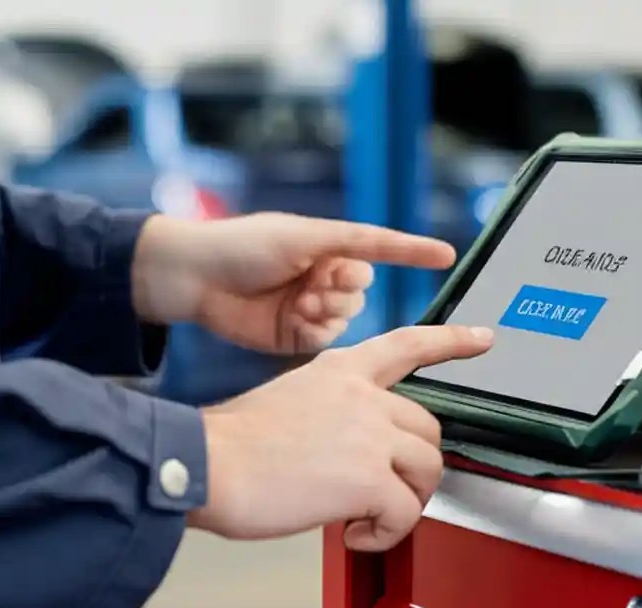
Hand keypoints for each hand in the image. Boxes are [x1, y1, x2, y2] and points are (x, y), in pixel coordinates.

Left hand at [131, 212, 455, 353]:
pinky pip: (325, 338)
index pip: (380, 247)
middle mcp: (322, 276)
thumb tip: (380, 253)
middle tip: (316, 282)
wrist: (194, 279)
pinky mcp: (293, 336)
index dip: (413, 252)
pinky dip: (315, 330)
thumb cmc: (243, 245)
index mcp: (326, 245)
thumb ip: (346, 243)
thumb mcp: (300, 235)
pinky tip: (293, 319)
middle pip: (362, 290)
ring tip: (298, 301)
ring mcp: (309, 307)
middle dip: (343, 288)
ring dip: (328, 310)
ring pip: (347, 317)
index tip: (447, 255)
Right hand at [189, 324, 493, 550]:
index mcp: (340, 371)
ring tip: (367, 517)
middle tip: (387, 492)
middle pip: (429, 428)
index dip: (452, 342)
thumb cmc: (230, 446)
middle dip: (416, 466)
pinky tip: (354, 534)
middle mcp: (362, 396)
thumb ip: (328, 413)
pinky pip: (406, 514)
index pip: (408, 345)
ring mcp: (370, 435)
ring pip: (427, 471)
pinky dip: (385, 534)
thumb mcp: (286, 402)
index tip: (483, 339)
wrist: (206, 463)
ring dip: (405, 503)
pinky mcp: (368, 478)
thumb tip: (345, 452)